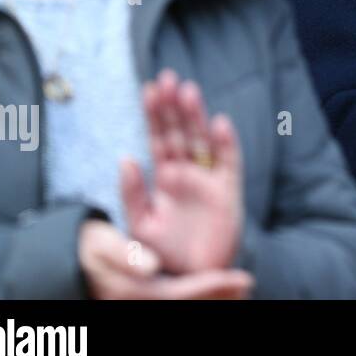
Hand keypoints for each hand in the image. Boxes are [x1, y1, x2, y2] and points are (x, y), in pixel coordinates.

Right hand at [78, 219, 252, 299]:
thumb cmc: (88, 248)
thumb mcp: (101, 245)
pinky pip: (177, 301)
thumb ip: (126, 255)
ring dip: (213, 298)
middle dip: (219, 296)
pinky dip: (200, 296)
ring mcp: (140, 306)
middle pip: (188, 304)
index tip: (242, 278)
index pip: (182, 294)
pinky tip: (220, 292)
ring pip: (184, 305)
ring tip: (240, 291)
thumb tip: (152, 266)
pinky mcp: (144, 303)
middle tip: (248, 287)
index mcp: (131, 293)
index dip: (213, 286)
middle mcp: (138, 306)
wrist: (68, 265)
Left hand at [120, 69, 243, 274]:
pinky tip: (219, 124)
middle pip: (180, 132)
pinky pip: (229, 163)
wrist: (192, 278)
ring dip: (196, 116)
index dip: (154, 114)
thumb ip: (132, 193)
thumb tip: (126, 157)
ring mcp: (209, 179)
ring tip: (188, 91)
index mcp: (164, 176)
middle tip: (167, 77)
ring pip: (202, 140)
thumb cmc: (165, 252)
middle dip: (174, 106)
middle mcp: (187, 172)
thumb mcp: (139, 224)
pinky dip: (226, 143)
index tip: (148, 88)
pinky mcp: (228, 191)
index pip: (158, 138)